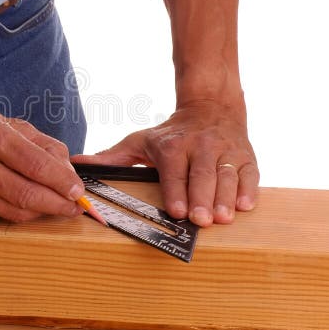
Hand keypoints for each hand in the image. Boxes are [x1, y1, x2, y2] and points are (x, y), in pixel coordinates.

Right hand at [0, 103, 84, 221]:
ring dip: (42, 212)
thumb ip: (41, 145)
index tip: (78, 191)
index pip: (37, 165)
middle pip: (28, 195)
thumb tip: (69, 174)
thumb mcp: (6, 123)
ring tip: (56, 206)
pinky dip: (17, 212)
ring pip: (16, 212)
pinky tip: (25, 203)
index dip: (63, 182)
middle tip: (74, 207)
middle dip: (58, 204)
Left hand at [72, 100, 258, 226]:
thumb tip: (77, 164)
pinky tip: (246, 206)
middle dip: (201, 199)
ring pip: (227, 176)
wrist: (211, 107)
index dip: (176, 192)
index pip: (174, 171)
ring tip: (224, 218)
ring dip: (226, 198)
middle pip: (202, 176)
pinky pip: (250, 174)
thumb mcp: (140, 141)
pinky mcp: (247, 157)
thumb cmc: (171, 134)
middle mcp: (201, 146)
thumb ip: (111, 157)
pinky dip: (249, 190)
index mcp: (173, 146)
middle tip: (201, 222)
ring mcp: (226, 151)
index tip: (176, 211)